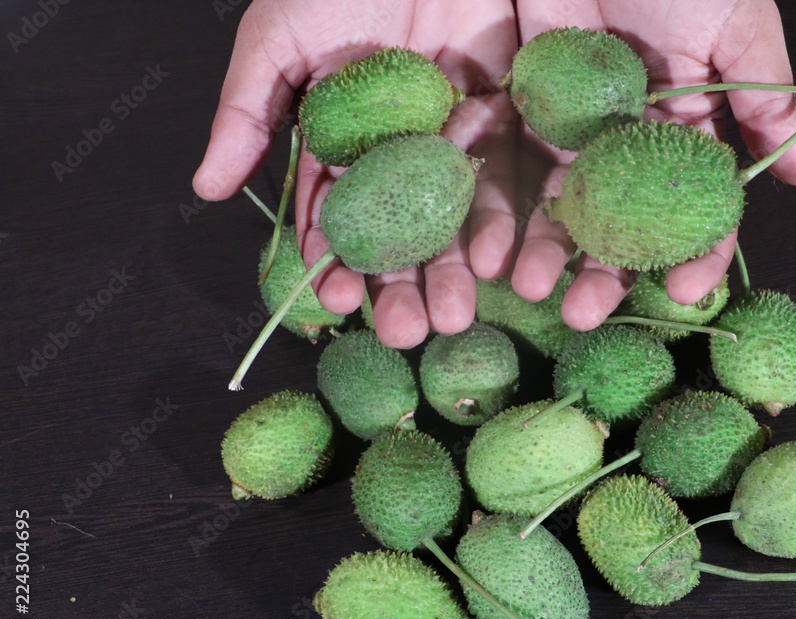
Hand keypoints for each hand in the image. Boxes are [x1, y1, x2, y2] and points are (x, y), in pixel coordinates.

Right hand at [193, 0, 517, 348]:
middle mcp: (407, 147)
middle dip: (404, 283)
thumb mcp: (278, 37)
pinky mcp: (516, 109)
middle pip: (405, 227)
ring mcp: (462, 131)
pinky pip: (517, 170)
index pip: (339, 211)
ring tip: (454, 316)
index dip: (334, 257)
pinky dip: (511, 216)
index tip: (333, 300)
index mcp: (350, 139)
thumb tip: (206, 188)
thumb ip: (247, 111)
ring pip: (461, 213)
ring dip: (458, 269)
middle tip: (406, 332)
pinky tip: (501, 261)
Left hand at [511, 0, 795, 328]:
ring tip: (528, 289)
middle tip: (585, 315)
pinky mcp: (520, 106)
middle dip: (604, 271)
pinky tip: (487, 247)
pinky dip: (497, 203)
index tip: (688, 294)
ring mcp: (572, 128)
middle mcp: (628, 142)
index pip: (695, 207)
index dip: (695, 252)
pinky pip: (508, 162)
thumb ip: (765, 100)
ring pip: (559, 203)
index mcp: (685, 129)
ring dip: (544, 250)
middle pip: (619, 222)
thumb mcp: (737, 28)